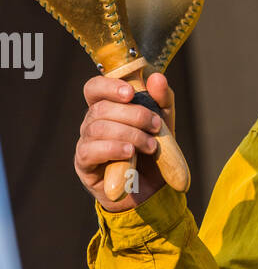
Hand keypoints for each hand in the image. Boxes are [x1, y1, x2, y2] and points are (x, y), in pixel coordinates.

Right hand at [75, 72, 175, 212]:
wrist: (152, 191)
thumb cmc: (152, 153)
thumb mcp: (163, 125)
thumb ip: (162, 101)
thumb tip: (156, 77)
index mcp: (107, 109)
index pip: (94, 88)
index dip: (108, 86)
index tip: (130, 92)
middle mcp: (91, 123)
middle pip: (102, 108)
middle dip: (134, 115)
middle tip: (155, 126)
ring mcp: (85, 143)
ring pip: (98, 128)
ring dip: (130, 134)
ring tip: (151, 146)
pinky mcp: (84, 164)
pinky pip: (91, 150)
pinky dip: (113, 148)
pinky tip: (130, 153)